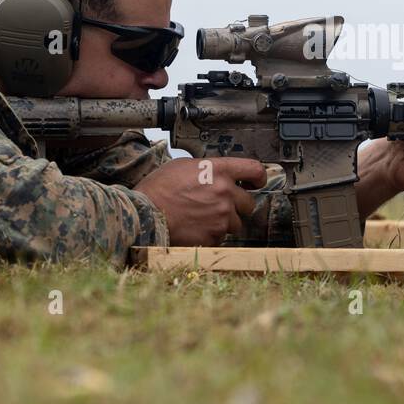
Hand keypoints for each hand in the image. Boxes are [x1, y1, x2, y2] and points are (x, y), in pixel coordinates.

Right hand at [133, 157, 267, 246]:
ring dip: (224, 222)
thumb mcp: (183, 166)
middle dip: (237, 205)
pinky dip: (212, 235)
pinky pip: (221, 237)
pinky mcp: (214, 236)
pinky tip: (195, 228)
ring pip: (236, 223)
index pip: (255, 170)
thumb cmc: (157, 189)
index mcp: (219, 171)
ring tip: (202, 218)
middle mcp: (225, 193)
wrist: (144, 214)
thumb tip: (216, 173)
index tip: (256, 182)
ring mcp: (221, 217)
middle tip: (218, 205)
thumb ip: (207, 169)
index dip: (258, 177)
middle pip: (249, 202)